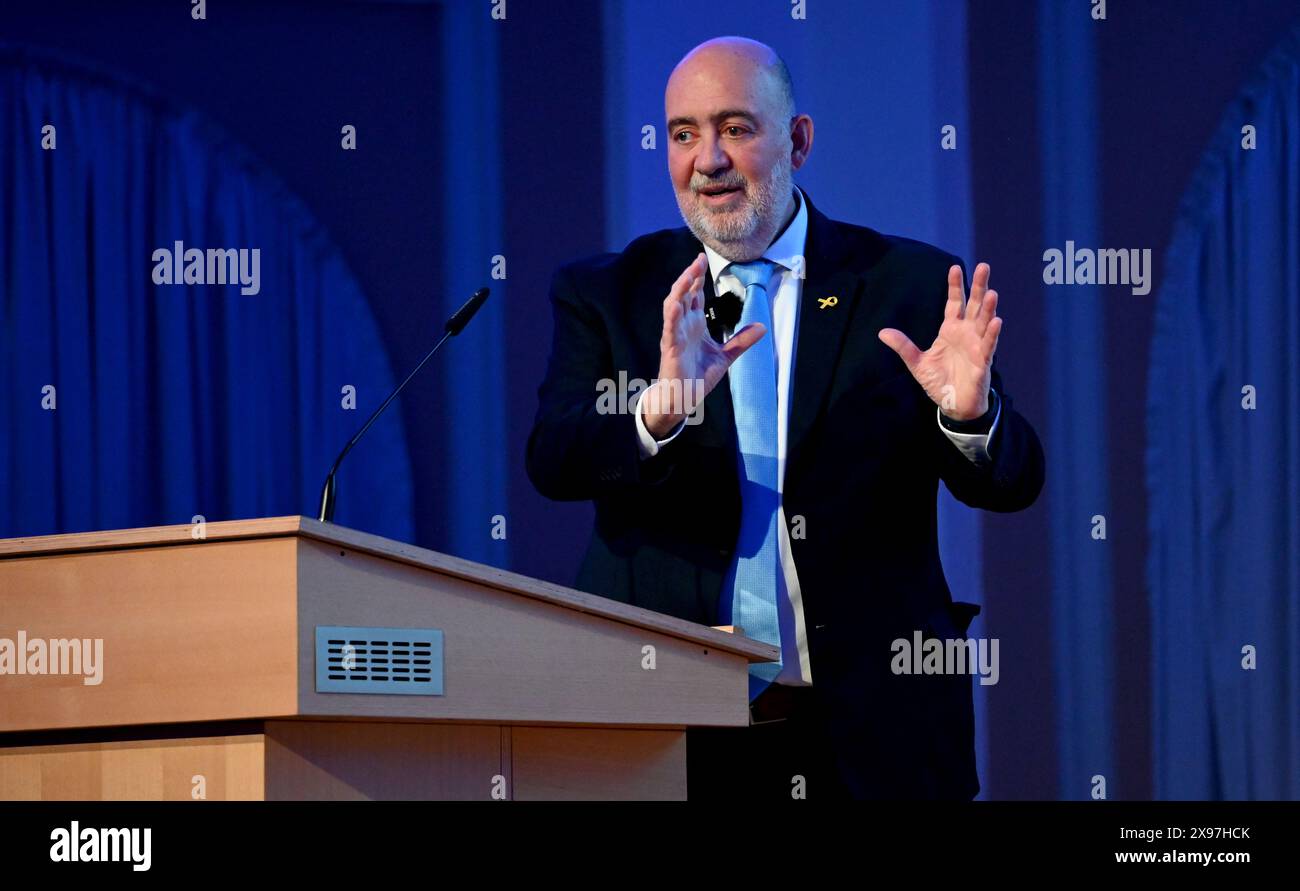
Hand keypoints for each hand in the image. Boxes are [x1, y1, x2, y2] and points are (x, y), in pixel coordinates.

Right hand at [642, 252, 765, 437]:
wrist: (682, 399)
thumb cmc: (696, 377)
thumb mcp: (725, 356)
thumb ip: (741, 341)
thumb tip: (762, 326)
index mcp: (694, 325)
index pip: (694, 295)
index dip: (697, 278)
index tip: (702, 260)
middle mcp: (683, 325)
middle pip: (684, 294)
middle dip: (690, 275)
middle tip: (699, 259)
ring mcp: (675, 334)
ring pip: (673, 304)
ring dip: (680, 288)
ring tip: (689, 272)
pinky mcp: (670, 347)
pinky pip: (670, 327)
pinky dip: (672, 314)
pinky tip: (676, 302)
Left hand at [877, 262, 1001, 420]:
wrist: (952, 405)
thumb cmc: (939, 382)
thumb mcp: (917, 363)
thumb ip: (903, 346)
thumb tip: (882, 332)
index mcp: (951, 330)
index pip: (955, 303)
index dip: (955, 286)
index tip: (955, 267)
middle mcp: (966, 333)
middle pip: (974, 305)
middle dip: (979, 287)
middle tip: (984, 266)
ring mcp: (976, 345)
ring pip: (984, 322)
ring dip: (988, 308)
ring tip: (991, 293)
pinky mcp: (983, 362)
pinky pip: (988, 345)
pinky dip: (992, 334)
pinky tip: (997, 321)